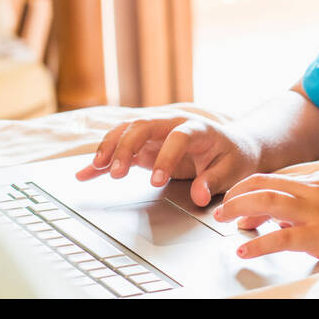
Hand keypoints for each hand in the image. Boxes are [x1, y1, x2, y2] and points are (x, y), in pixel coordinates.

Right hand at [74, 112, 259, 205]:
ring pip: (126, 131)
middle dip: (126, 147)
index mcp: (198, 128)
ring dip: (109, 148)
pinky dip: (103, 159)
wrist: (233, 144)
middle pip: (143, 126)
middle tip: (116, 174)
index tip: (157, 181)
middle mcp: (173, 123)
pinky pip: (120, 147)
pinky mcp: (146, 144)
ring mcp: (156, 132)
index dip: (166, 156)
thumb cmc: (233, 157)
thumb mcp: (231, 170)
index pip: (178, 136)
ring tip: (96, 169)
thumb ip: (214, 181)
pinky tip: (85, 173)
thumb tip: (199, 195)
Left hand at [214, 171, 318, 273]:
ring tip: (222, 222)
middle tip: (220, 209)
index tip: (237, 202)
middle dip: (237, 194)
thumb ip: (315, 205)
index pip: (278, 178)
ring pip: (268, 202)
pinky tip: (245, 249)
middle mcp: (318, 190)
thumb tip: (283, 220)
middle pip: (265, 183)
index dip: (252, 188)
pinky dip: (258, 243)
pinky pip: (281, 238)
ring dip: (239, 210)